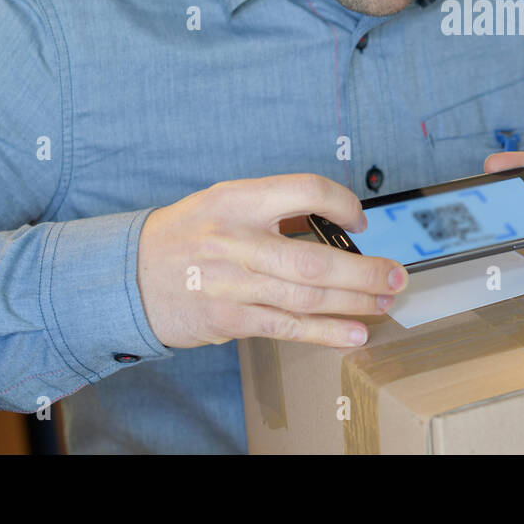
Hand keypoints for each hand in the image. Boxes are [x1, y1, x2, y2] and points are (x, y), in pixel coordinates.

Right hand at [137, 174, 406, 348]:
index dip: (343, 204)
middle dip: (364, 271)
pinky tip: (353, 334)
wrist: (126, 276)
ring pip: (305, 297)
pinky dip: (325, 332)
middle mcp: (234, 239)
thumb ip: (272, 208)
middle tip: (396, 276)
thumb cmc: (185, 237)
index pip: (305, 190)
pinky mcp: (227, 319)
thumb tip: (332, 224)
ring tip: (384, 303)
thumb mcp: (222, 202)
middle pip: (314, 260)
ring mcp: (230, 283)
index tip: (361, 222)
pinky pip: (286, 327)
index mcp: (237, 199)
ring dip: (353, 303)